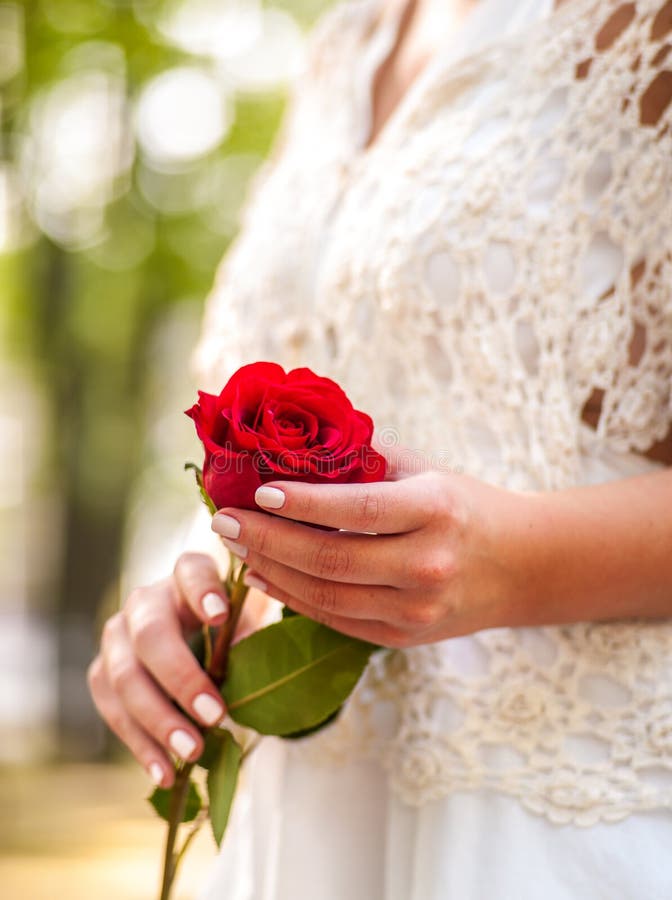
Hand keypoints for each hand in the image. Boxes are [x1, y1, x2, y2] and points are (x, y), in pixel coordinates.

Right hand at [87, 552, 268, 786]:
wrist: (196, 647)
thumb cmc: (232, 635)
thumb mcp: (249, 630)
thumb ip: (248, 644)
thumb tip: (250, 681)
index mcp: (189, 577)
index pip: (191, 571)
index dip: (202, 590)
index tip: (220, 615)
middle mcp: (146, 600)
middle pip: (150, 634)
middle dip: (181, 678)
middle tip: (215, 715)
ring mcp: (118, 636)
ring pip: (124, 676)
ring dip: (158, 719)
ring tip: (193, 752)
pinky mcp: (103, 672)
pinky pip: (111, 708)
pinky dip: (139, 743)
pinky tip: (165, 771)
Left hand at [211, 471, 536, 648]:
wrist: (520, 565)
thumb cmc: (462, 505)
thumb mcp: (425, 469)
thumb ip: (365, 454)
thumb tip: (294, 435)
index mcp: (436, 510)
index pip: (358, 509)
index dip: (304, 503)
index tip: (257, 490)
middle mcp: (428, 564)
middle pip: (331, 558)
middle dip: (268, 539)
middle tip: (223, 520)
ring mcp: (417, 609)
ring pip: (326, 595)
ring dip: (272, 570)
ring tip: (236, 545)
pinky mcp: (404, 637)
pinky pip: (336, 619)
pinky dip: (293, 598)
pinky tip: (264, 575)